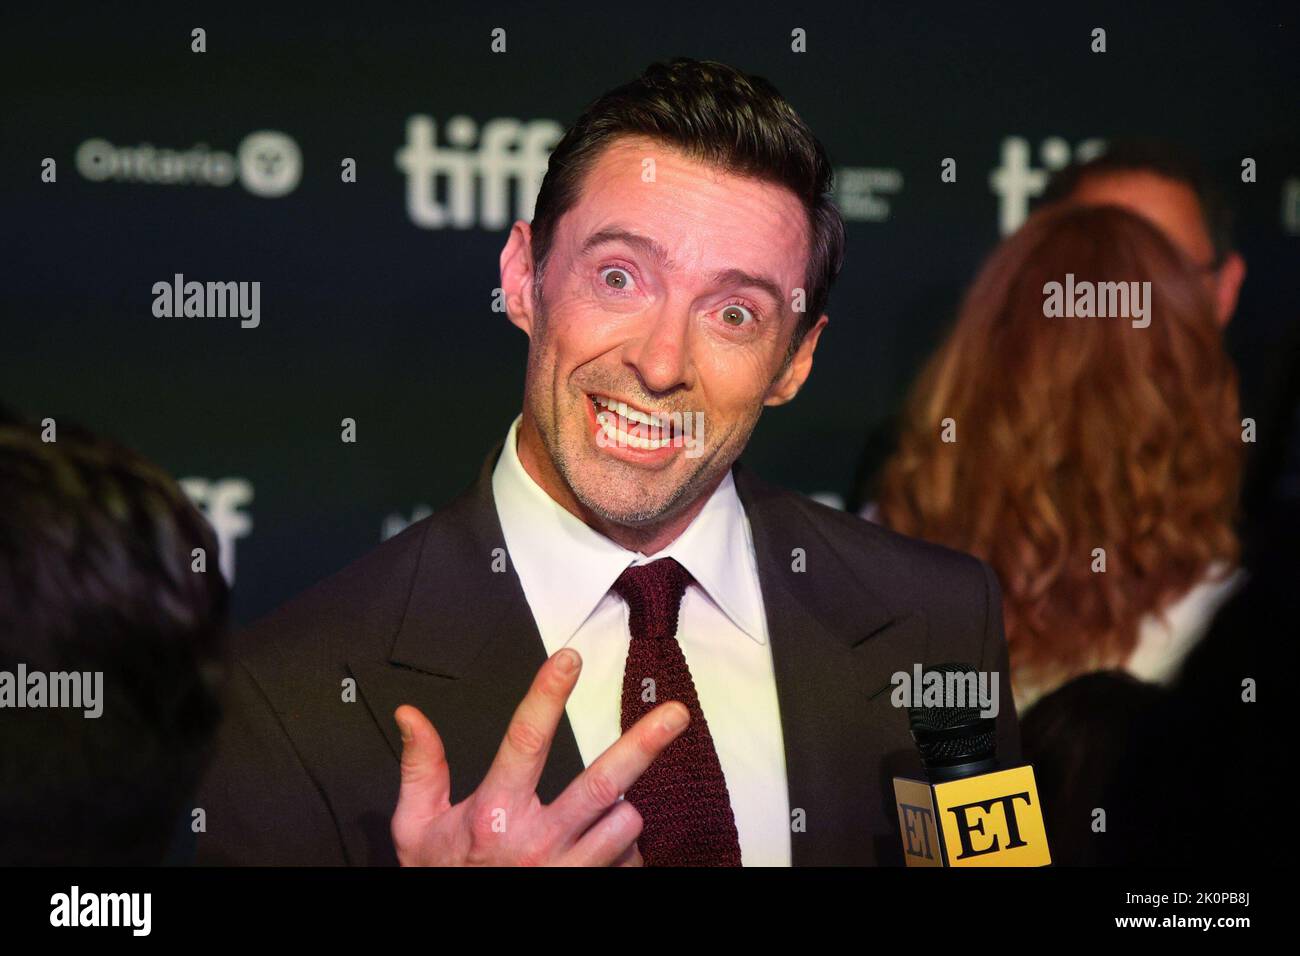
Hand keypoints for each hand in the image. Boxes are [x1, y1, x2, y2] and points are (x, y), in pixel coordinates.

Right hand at [391, 648, 688, 865]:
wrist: (455, 938)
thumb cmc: (444, 878)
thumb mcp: (417, 828)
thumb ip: (421, 768)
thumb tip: (412, 716)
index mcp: (495, 814)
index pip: (526, 739)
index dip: (548, 694)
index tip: (569, 659)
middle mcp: (538, 842)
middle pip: (601, 784)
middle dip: (642, 745)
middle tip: (675, 715)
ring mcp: (569, 871)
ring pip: (625, 822)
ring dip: (623, 807)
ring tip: (607, 807)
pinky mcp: (588, 889)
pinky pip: (631, 859)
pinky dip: (625, 846)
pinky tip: (605, 845)